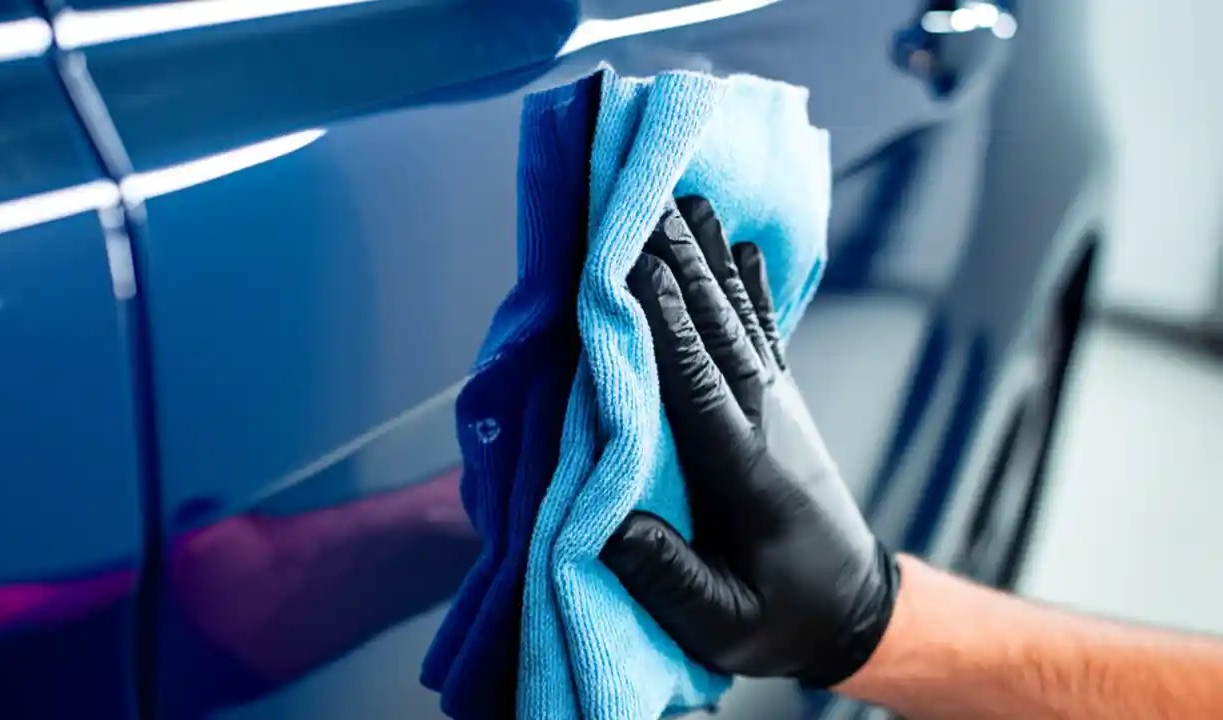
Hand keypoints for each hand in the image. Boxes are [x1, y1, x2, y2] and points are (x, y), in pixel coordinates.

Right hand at [602, 196, 898, 687]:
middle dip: (681, 265)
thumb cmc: (780, 618)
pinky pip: (764, 334)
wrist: (854, 609)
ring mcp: (780, 408)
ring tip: (690, 199)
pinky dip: (751, 286)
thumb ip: (667, 577)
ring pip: (741, 320)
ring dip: (713, 259)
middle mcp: (767, 424)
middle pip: (719, 333)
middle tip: (650, 201)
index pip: (699, 386)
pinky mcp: (782, 406)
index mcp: (746, 475)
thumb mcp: (722, 624)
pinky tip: (743, 246)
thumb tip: (604, 521)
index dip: (666, 324)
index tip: (634, 265)